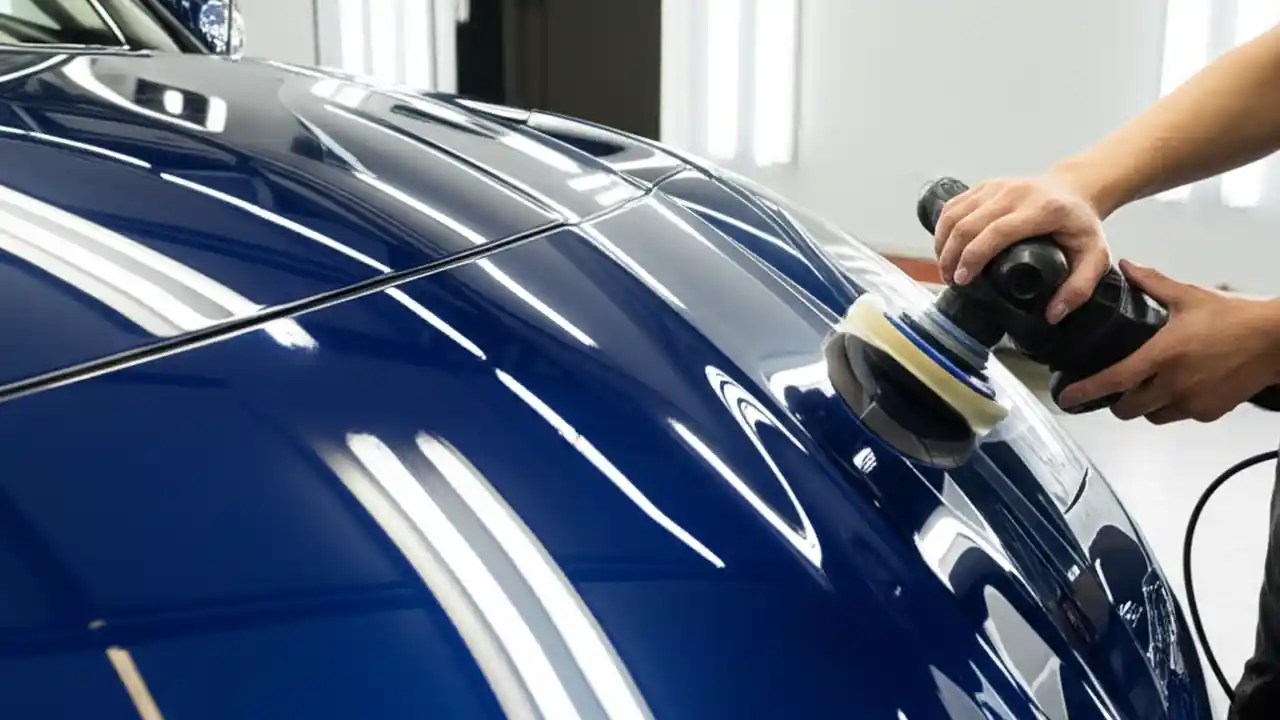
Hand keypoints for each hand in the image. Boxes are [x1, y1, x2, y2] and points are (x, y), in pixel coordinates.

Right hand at [933, 170, 1110, 323]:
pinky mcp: (985, 186)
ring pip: (955, 214)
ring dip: (942, 244)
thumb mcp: (1096, 256)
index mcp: (1042, 210)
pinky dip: (942, 228)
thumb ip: (1079, 288)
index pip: (996, 232)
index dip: (973, 257)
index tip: (963, 281)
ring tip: (946, 269)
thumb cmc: (1081, 225)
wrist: (1075, 187)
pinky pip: (953, 205)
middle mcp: (1016, 193)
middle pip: (968, 224)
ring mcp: (997, 186)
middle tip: (951, 282)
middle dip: (951, 256)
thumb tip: (1052, 315)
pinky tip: (944, 247)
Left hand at [1059, 260, 1279, 423]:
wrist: (1277, 340)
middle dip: (1116, 402)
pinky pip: (1179, 416)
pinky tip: (1179, 387)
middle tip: (1115, 389)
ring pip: (1152, 417)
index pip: (1114, 380)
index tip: (1066, 398)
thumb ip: (1152, 283)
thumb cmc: (1232, 316)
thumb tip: (1125, 265)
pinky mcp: (1210, 413)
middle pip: (1128, 409)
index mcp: (1163, 355)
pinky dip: (1172, 407)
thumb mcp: (1189, 296)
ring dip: (1144, 406)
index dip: (1086, 391)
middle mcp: (1174, 384)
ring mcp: (1193, 402)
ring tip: (1148, 386)